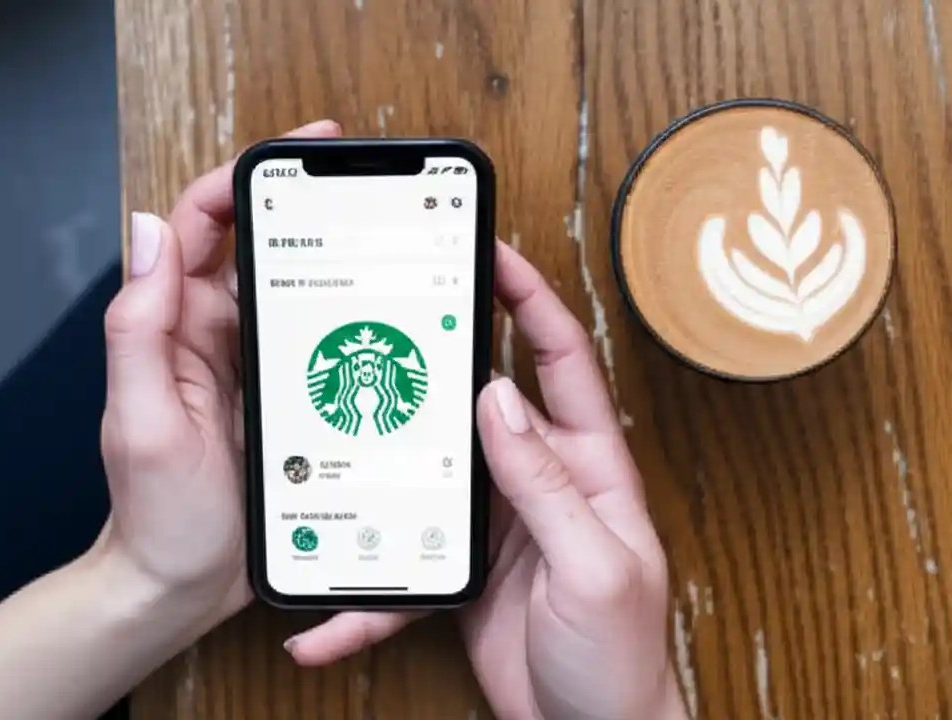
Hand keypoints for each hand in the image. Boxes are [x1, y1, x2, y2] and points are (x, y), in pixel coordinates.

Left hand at [92, 120, 341, 632]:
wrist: (180, 587)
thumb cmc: (156, 515)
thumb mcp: (143, 421)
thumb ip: (139, 329)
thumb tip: (150, 230)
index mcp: (174, 325)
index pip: (202, 223)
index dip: (248, 176)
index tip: (303, 150)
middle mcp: (212, 333)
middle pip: (258, 243)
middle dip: (305, 201)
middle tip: (361, 181)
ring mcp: (251, 363)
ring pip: (293, 288)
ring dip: (332, 257)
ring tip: (385, 236)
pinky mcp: (281, 396)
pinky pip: (315, 341)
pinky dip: (344, 318)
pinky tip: (382, 315)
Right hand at [286, 243, 685, 719]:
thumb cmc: (621, 657)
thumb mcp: (593, 564)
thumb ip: (547, 482)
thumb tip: (499, 396)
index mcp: (590, 467)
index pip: (561, 360)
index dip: (529, 299)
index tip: (490, 252)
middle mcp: (541, 482)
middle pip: (482, 400)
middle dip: (436, 361)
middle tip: (386, 323)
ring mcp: (498, 524)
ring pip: (427, 477)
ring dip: (383, 473)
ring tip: (333, 450)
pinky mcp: (462, 570)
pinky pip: (403, 568)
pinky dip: (366, 594)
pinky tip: (330, 617)